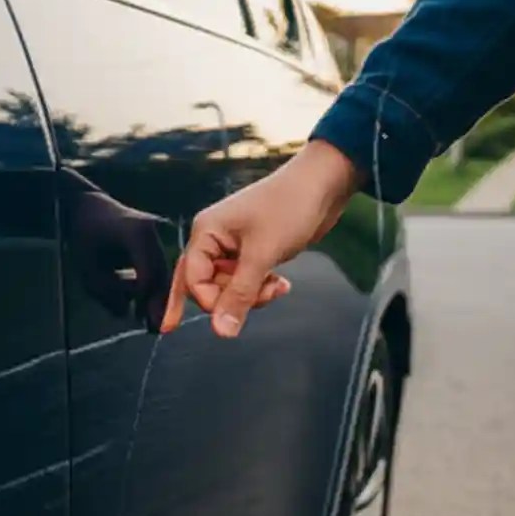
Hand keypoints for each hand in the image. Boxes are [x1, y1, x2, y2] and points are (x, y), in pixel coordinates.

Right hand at [160, 139, 363, 337]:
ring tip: (276, 285)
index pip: (191, 281)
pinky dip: (261, 288)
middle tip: (263, 292)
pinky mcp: (251, 252)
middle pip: (208, 288)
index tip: (236, 312)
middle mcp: (213, 239)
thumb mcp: (262, 254)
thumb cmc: (289, 205)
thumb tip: (221, 331)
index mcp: (205, 232)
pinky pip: (245, 282)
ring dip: (253, 294)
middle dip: (234, 298)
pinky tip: (280, 283)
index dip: (212, 302)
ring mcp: (233, 246)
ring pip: (229, 288)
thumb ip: (240, 294)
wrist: (323, 184)